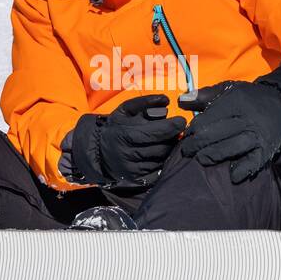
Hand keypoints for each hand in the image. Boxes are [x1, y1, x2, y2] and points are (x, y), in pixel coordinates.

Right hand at [60, 94, 185, 185]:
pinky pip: (158, 170)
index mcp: (124, 135)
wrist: (99, 151)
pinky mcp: (137, 179)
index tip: (181, 120)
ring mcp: (132, 169)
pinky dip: (163, 161)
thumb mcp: (125, 110)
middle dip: (173, 138)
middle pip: (161, 147)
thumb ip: (144, 102)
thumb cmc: (116, 127)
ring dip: (169, 149)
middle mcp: (127, 154)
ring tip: (169, 140)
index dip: (171, 126)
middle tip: (178, 131)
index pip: (154, 132)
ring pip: (161, 159)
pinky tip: (161, 153)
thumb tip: (166, 100)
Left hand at [178, 81, 280, 182]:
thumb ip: (203, 95)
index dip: (193, 129)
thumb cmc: (248, 99)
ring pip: (232, 147)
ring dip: (213, 155)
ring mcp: (257, 136)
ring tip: (201, 159)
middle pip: (216, 134)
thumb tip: (181, 101)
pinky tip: (233, 175)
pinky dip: (243, 169)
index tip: (186, 135)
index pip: (207, 118)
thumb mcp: (227, 90)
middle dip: (197, 144)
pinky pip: (254, 162)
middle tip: (186, 151)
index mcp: (234, 102)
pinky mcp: (266, 149)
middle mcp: (246, 119)